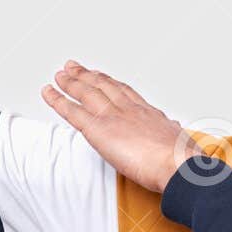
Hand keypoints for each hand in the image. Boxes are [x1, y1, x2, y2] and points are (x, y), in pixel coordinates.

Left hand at [41, 61, 198, 192]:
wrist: (178, 164)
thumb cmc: (184, 159)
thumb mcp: (181, 141)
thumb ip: (173, 133)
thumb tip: (175, 128)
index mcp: (148, 113)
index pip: (124, 91)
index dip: (109, 81)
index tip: (100, 75)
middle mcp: (129, 109)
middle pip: (103, 86)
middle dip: (86, 75)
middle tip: (73, 66)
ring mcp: (113, 117)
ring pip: (85, 93)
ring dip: (70, 82)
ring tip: (58, 75)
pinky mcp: (98, 130)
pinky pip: (72, 111)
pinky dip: (57, 100)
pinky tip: (48, 92)